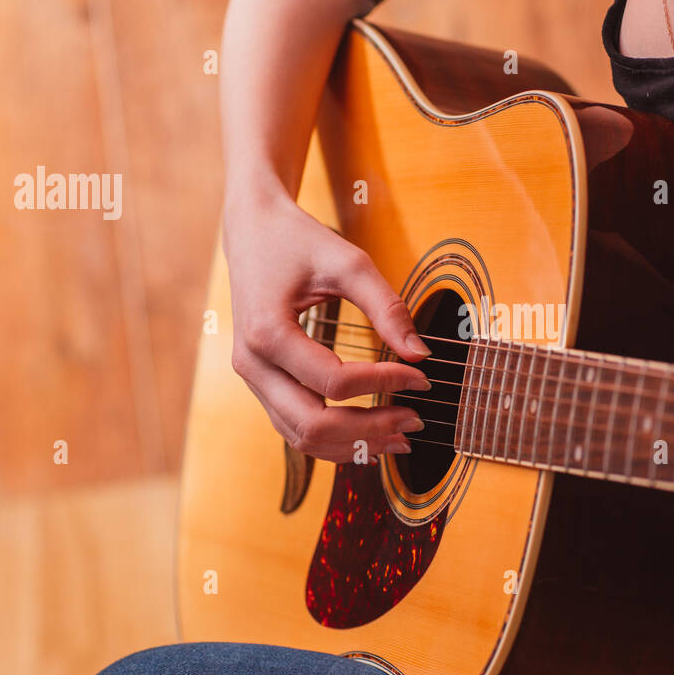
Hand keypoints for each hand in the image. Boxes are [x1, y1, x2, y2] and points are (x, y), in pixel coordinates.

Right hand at [223, 184, 430, 462]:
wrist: (253, 230)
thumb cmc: (297, 241)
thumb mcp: (347, 262)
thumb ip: (386, 307)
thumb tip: (420, 354)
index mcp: (267, 333)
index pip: (335, 381)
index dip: (384, 384)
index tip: (422, 377)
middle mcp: (252, 364)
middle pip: (313, 424)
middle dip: (369, 429)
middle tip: (415, 420)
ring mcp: (252, 378)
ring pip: (301, 436)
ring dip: (352, 444)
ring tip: (399, 437)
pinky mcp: (261, 382)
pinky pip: (294, 426)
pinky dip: (333, 439)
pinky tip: (369, 435)